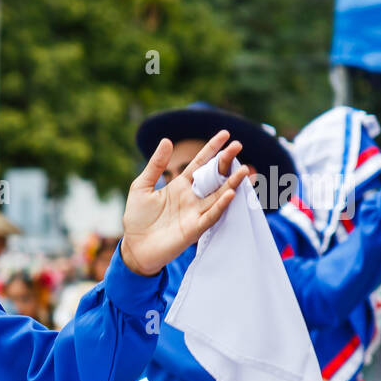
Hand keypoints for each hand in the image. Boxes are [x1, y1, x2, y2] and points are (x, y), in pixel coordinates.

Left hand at [120, 130, 250, 275]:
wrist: (135, 247)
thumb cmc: (137, 218)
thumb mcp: (141, 186)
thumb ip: (155, 166)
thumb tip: (166, 140)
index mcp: (180, 185)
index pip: (200, 163)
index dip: (212, 149)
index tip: (225, 134)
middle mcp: (192, 197)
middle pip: (214, 176)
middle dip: (226, 162)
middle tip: (238, 146)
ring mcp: (195, 212)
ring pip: (219, 195)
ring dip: (232, 183)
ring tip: (245, 170)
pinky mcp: (194, 228)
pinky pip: (211, 215)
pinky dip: (221, 205)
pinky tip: (231, 193)